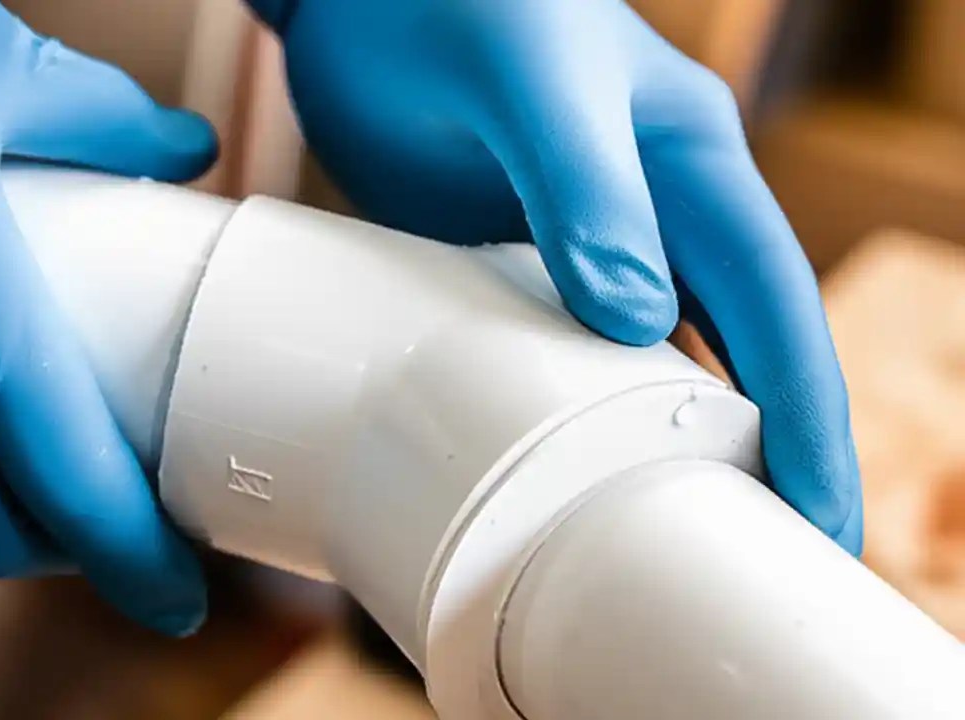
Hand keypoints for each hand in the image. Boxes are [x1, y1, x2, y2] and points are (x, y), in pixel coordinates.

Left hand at [249, 0, 861, 552]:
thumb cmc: (449, 4)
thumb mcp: (527, 80)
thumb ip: (582, 188)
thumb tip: (633, 321)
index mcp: (688, 160)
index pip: (772, 301)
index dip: (805, 410)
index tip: (823, 513)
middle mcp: (652, 206)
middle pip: (736, 346)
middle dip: (768, 450)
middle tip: (781, 559)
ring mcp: (582, 238)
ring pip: (656, 359)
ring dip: (680, 443)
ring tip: (690, 539)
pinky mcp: (512, 259)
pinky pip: (565, 352)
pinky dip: (582, 413)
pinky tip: (581, 469)